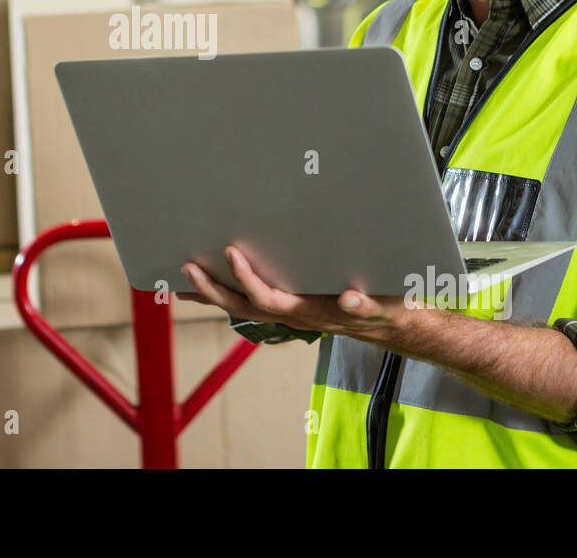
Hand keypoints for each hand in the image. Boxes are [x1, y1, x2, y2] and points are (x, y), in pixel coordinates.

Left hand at [175, 245, 420, 345]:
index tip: (231, 253)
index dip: (247, 278)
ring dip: (213, 293)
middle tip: (187, 268)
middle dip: (213, 289)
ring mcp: (289, 312)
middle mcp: (293, 314)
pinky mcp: (290, 305)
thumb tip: (349, 298)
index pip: (269, 298)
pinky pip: (251, 301)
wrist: (392, 324)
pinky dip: (227, 291)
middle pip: (243, 307)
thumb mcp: (383, 305)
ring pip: (242, 306)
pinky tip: (210, 283)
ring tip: (184, 278)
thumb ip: (366, 305)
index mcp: (310, 311)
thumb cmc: (386, 309)